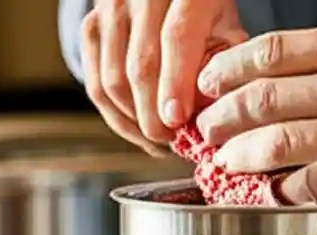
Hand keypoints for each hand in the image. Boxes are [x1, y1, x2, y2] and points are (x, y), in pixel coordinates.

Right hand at [80, 0, 246, 154]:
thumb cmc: (201, 7)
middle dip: (154, 115)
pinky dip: (116, 115)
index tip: (178, 121)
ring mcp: (110, 9)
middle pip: (141, 66)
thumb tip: (215, 112)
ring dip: (134, 121)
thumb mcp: (224, 22)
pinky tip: (137, 129)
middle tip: (173, 139)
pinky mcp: (91, 26)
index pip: (177, 37)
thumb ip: (225, 60)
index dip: (176, 84)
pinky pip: (96, 84)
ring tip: (157, 139)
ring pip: (113, 81)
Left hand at [193, 23, 316, 204]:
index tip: (206, 83)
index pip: (272, 50)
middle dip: (221, 113)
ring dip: (238, 150)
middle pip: (263, 94)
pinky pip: (311, 179)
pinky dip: (281, 183)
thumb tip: (279, 83)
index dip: (228, 69)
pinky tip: (267, 186)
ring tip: (223, 157)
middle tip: (205, 126)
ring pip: (277, 138)